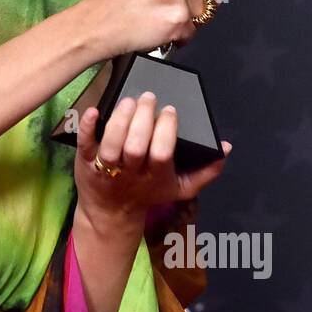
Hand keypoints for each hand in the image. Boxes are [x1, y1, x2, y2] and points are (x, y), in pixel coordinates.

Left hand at [73, 92, 231, 237]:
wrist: (111, 214)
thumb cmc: (147, 194)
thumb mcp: (181, 188)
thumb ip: (206, 172)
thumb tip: (226, 148)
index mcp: (156, 176)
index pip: (162, 153)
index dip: (165, 131)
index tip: (169, 110)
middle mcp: (131, 172)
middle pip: (136, 146)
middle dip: (142, 120)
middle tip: (148, 98)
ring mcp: (106, 168)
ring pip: (112, 145)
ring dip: (119, 121)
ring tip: (128, 101)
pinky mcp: (85, 162)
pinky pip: (85, 145)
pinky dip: (88, 127)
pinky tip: (93, 110)